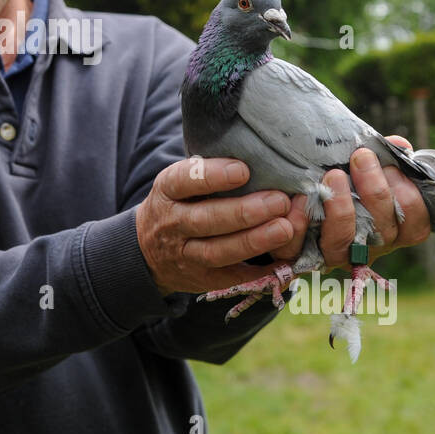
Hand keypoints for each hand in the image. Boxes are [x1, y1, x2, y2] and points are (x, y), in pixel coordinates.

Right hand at [136, 158, 300, 295]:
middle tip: (279, 201)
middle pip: (206, 220)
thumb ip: (208, 171)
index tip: (244, 170)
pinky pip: (231, 278)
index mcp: (167, 191)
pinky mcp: (201, 279)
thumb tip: (258, 154)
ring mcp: (185, 254)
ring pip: (218, 251)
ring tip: (285, 228)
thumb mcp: (179, 181)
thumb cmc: (179, 204)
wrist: (149, 250)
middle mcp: (172, 223)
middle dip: (245, 211)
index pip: (183, 181)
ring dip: (254, 240)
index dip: (213, 176)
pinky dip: (258, 273)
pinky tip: (282, 263)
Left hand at [276, 135, 432, 268]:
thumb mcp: (369, 167)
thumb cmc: (346, 180)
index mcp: (395, 228)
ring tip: (334, 175)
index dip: (408, 198)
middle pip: (383, 230)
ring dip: (341, 208)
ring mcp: (340, 255)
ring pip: (345, 240)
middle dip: (375, 191)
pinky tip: (300, 197)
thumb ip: (386, 157)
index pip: (416, 226)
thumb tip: (399, 144)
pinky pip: (303, 247)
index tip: (391, 167)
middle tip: (361, 158)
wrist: (297, 197)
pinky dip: (301, 222)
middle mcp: (372, 246)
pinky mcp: (307, 256)